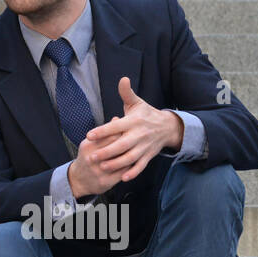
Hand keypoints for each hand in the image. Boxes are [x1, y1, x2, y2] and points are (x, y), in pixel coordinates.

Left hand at [68, 77, 181, 195]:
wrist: (168, 127)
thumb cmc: (146, 114)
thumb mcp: (137, 103)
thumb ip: (127, 93)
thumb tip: (123, 79)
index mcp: (133, 121)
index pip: (116, 126)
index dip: (103, 131)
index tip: (89, 135)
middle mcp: (139, 134)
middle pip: (122, 145)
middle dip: (107, 151)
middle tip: (92, 157)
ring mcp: (144, 146)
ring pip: (130, 157)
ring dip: (117, 164)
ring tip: (103, 167)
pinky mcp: (149, 155)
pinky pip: (141, 165)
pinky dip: (133, 172)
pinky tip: (123, 178)